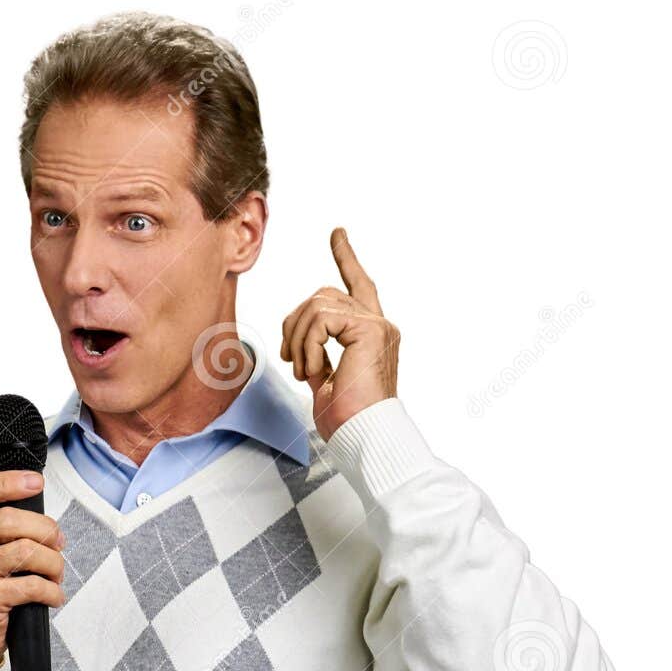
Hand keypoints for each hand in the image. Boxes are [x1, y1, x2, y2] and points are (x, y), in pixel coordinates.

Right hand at [0, 470, 65, 667]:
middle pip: (10, 520)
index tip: (36, 483)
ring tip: (55, 573)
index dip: (8, 482)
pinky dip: (51, 591)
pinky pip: (31, 586)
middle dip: (45, 529)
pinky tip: (53, 595)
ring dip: (53, 563)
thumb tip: (44, 519)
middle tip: (57, 543)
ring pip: (26, 552)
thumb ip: (1, 528)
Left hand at [280, 226, 400, 440]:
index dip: (346, 258)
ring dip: (299, 338)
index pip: (358, 286)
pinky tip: (312, 369)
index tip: (336, 234)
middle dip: (295, 322)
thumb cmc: (348, 421)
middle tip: (293, 359)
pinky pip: (321, 319)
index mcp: (370, 335)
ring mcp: (377, 325)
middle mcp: (379, 325)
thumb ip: (317, 357)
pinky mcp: (370, 330)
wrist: (364, 436)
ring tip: (303, 370)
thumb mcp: (324, 383)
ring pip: (317, 304)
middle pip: (322, 295)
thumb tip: (300, 346)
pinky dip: (307, 344)